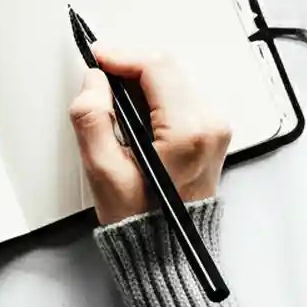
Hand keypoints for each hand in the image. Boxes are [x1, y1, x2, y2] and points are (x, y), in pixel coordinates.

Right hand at [68, 45, 230, 224]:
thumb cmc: (140, 220)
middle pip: (165, 68)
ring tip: (114, 106)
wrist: (167, 250)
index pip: (155, 66)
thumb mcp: (103, 172)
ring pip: (172, 80)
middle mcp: (209, 124)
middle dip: (129, 68)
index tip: (96, 58)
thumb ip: (93, 119)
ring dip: (140, 83)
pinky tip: (134, 117)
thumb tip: (93, 82)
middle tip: (99, 81)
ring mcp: (214, 128)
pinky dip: (153, 97)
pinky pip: (179, 97)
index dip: (120, 56)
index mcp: (187, 131)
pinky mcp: (210, 133)